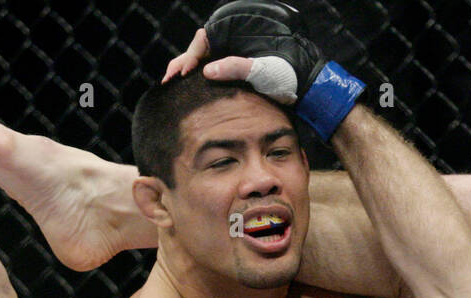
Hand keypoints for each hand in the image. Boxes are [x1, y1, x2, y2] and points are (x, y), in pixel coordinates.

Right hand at [161, 27, 277, 94]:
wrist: (302, 85)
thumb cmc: (285, 74)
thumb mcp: (262, 71)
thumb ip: (236, 67)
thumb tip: (206, 70)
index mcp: (235, 36)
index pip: (203, 41)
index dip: (190, 56)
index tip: (185, 73)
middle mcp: (230, 44)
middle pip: (198, 49)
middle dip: (181, 63)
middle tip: (167, 81)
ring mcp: (231, 58)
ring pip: (202, 60)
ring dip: (185, 70)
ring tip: (171, 84)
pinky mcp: (233, 72)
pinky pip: (209, 71)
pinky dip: (195, 79)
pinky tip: (187, 89)